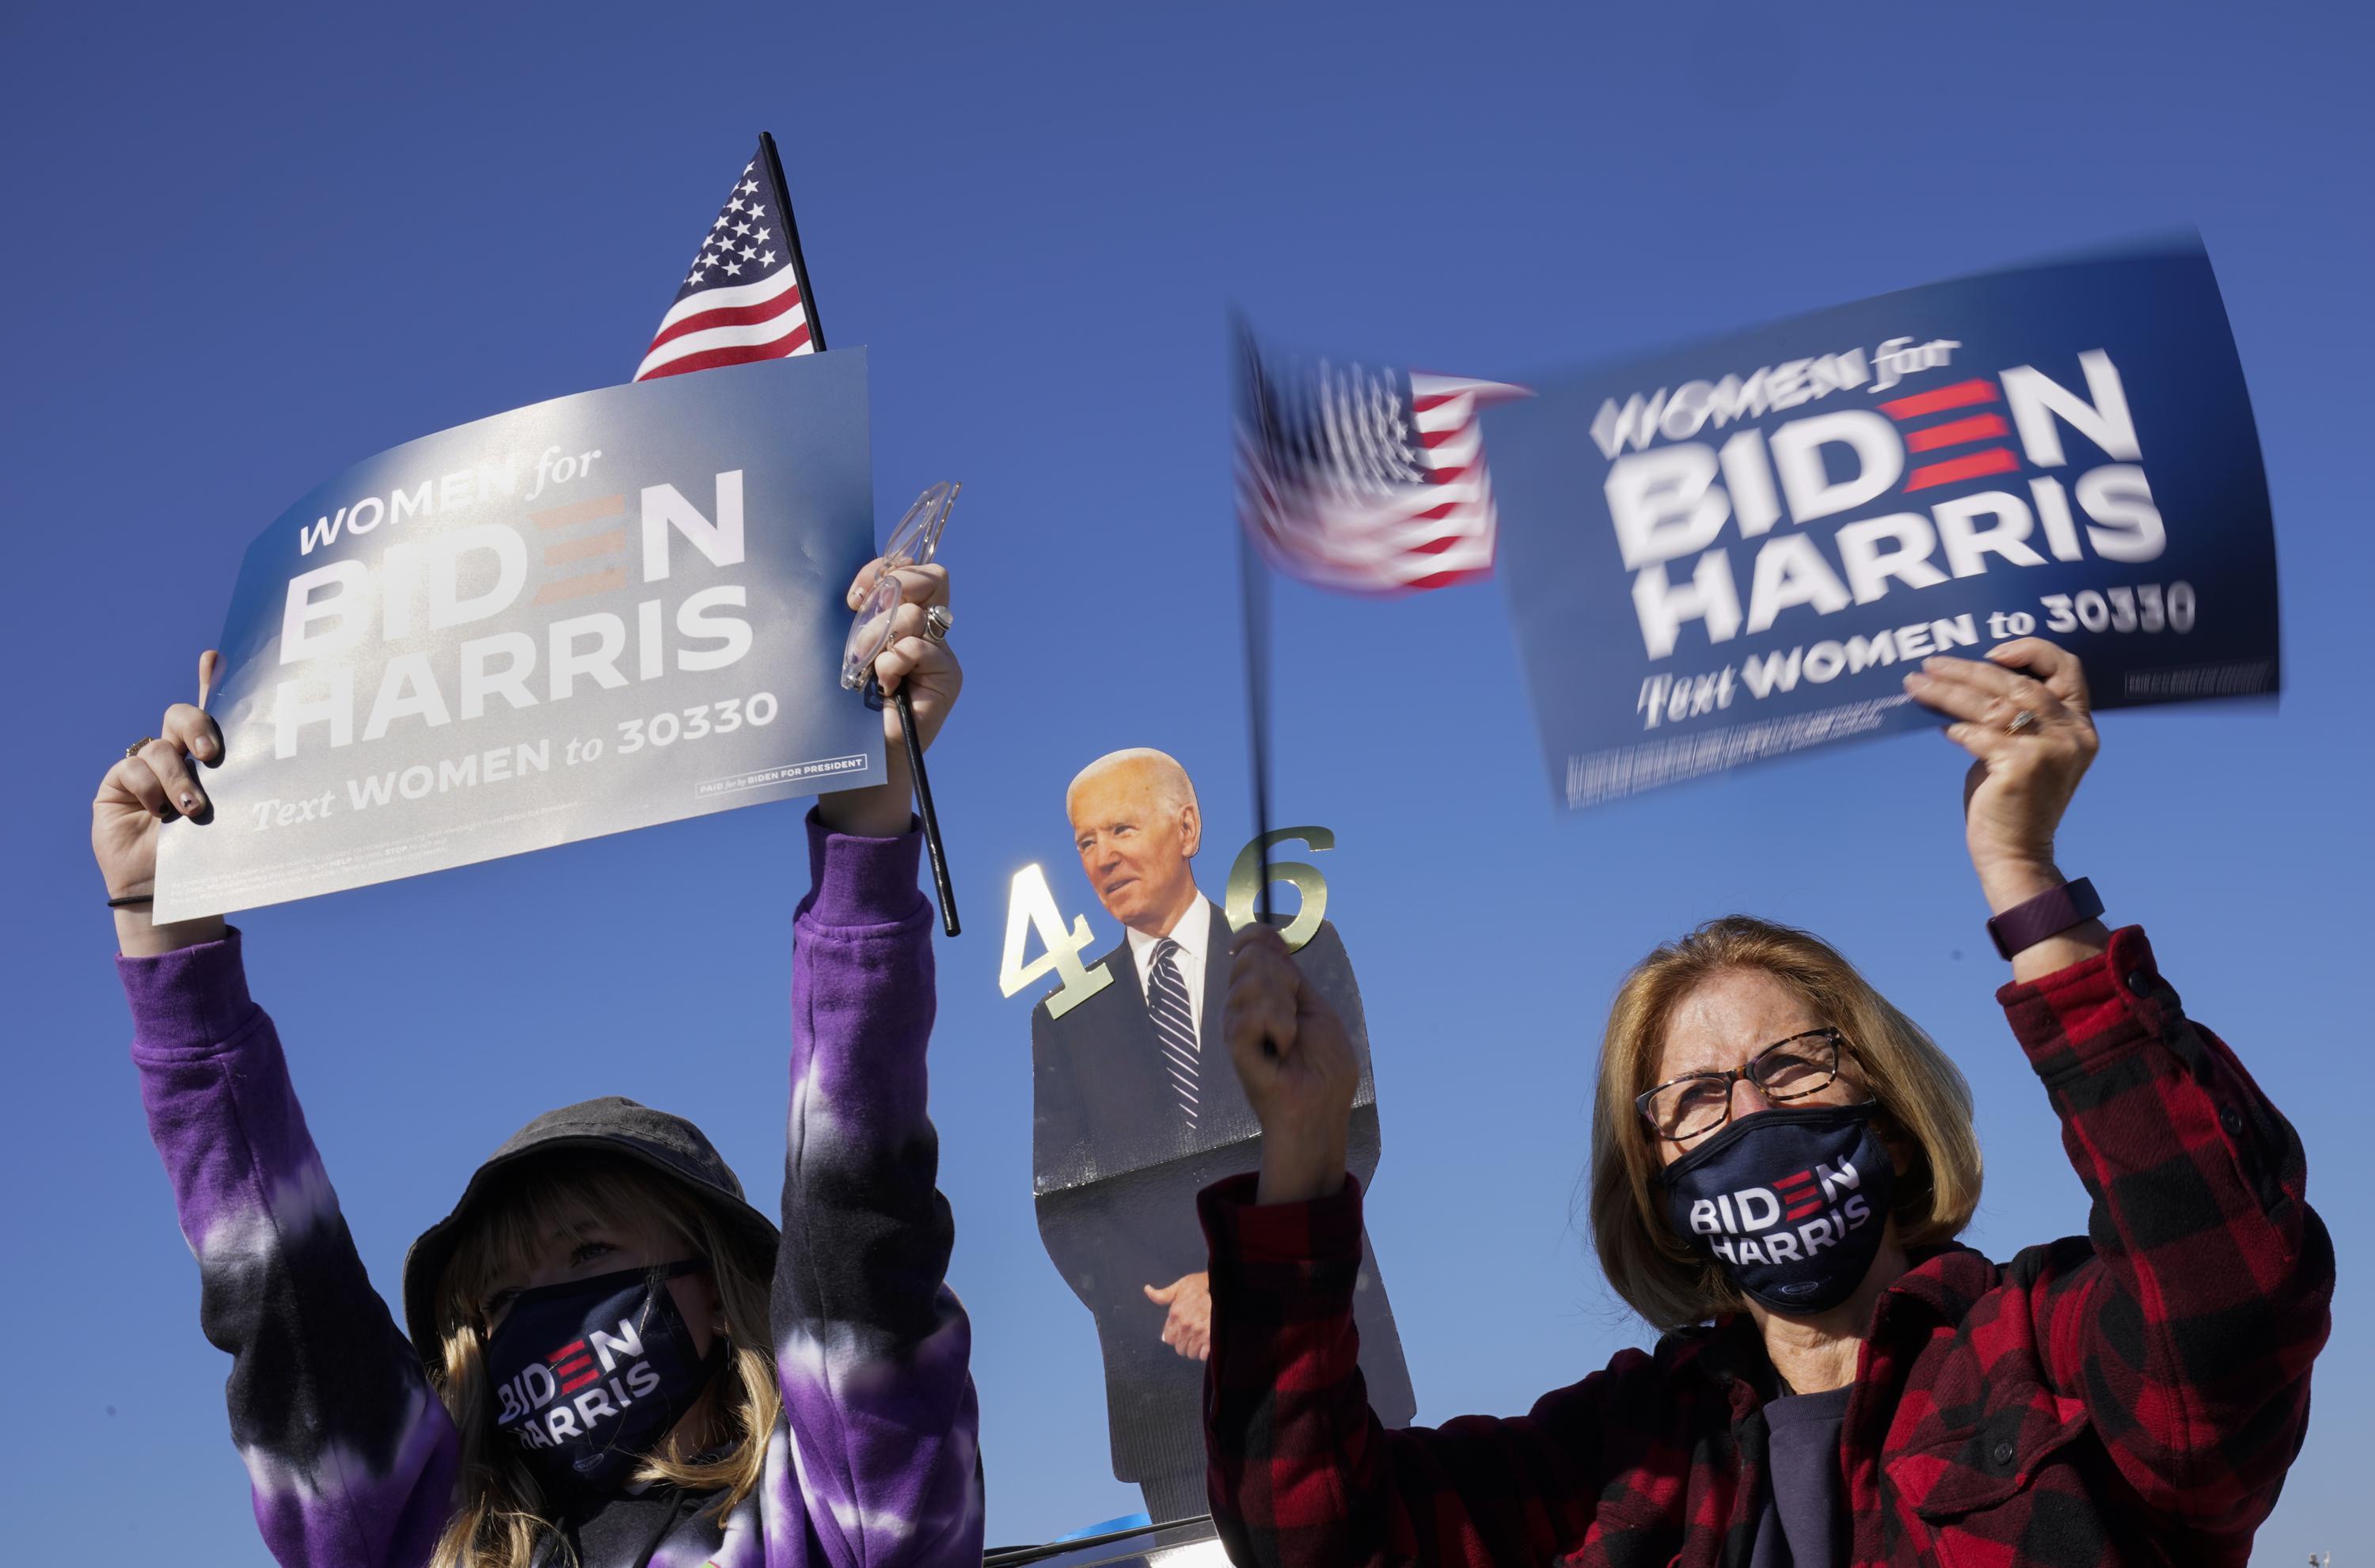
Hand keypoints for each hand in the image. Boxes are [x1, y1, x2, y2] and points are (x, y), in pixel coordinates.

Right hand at [93, 654, 228, 955]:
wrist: (175, 894)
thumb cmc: (216, 855)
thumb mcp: (242, 815)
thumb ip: (256, 784)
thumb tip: (306, 766)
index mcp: (213, 759)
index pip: (213, 711)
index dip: (212, 679)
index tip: (217, 656)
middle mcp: (179, 756)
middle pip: (182, 715)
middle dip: (197, 725)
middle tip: (215, 754)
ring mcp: (146, 768)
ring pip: (159, 746)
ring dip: (179, 778)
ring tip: (193, 812)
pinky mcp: (117, 784)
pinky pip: (131, 768)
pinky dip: (148, 789)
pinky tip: (159, 815)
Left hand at [817, 559, 960, 837]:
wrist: (862, 756)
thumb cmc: (846, 704)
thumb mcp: (848, 648)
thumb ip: (861, 616)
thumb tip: (861, 591)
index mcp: (905, 617)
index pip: (911, 569)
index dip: (885, 569)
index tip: (855, 596)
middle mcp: (928, 631)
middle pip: (932, 577)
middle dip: (893, 588)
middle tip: (864, 614)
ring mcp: (941, 653)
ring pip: (915, 614)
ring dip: (878, 635)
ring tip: (864, 665)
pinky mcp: (947, 676)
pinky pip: (919, 648)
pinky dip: (893, 662)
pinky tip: (883, 684)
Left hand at [1144, 1272, 1211, 1360]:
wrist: (1225, 1286)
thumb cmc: (1203, 1285)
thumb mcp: (1182, 1286)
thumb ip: (1164, 1294)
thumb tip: (1147, 1290)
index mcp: (1175, 1314)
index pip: (1169, 1339)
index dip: (1177, 1336)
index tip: (1184, 1330)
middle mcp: (1185, 1324)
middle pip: (1180, 1349)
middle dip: (1187, 1343)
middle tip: (1196, 1333)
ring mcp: (1199, 1332)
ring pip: (1192, 1353)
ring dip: (1197, 1349)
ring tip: (1204, 1337)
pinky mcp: (1212, 1338)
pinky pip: (1204, 1355)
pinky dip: (1207, 1352)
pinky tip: (1210, 1342)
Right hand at [1224, 925, 1354, 1204]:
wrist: (1320, 1106)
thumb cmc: (1323, 1067)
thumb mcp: (1314, 1008)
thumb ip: (1291, 975)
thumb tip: (1269, 940)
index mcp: (1265, 995)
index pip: (1249, 948)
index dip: (1255, 936)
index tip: (1263, 942)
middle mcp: (1244, 1005)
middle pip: (1251, 957)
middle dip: (1284, 980)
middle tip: (1295, 1016)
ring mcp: (1236, 1024)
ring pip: (1251, 981)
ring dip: (1285, 1010)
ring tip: (1290, 1041)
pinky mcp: (1234, 1044)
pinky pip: (1249, 1012)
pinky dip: (1278, 1028)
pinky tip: (1281, 1051)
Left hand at [1902, 638, 2098, 911]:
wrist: (2016, 853)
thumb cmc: (2011, 801)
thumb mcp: (2021, 751)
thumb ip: (2009, 718)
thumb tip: (1963, 684)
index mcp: (2078, 725)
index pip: (2068, 669)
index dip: (2031, 652)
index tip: (1993, 652)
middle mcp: (2072, 734)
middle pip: (2018, 683)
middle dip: (1969, 670)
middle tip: (1931, 663)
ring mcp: (2050, 749)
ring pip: (1993, 705)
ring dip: (1949, 691)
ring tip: (1915, 684)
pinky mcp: (2022, 766)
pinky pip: (1979, 734)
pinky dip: (1954, 726)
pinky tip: (1936, 723)